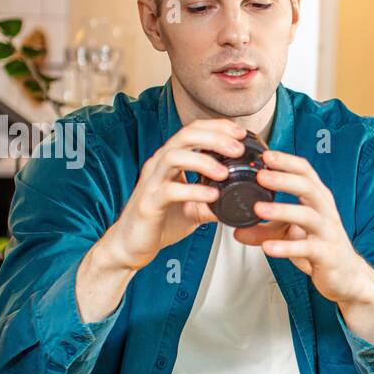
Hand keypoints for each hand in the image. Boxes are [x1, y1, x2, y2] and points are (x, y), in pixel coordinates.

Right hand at [101, 119, 242, 270]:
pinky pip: (170, 191)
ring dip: (203, 161)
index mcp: (170, 161)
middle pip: (184, 136)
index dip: (217, 127)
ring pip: (173, 157)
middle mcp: (159, 166)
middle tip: (238, 149)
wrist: (131, 245)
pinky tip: (212, 195)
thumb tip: (242, 201)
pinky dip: (194, 191)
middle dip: (214, 138)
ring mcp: (152, 182)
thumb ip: (215, 201)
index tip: (241, 133)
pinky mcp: (148, 203)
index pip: (193, 131)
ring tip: (225, 172)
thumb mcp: (195, 209)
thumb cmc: (158, 222)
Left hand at [235, 150, 373, 313]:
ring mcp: (327, 232)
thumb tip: (237, 232)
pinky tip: (267, 248)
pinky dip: (285, 247)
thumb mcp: (291, 234)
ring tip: (258, 209)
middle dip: (284, 179)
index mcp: (319, 200)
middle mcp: (325, 212)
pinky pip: (306, 248)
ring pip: (307, 216)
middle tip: (260, 175)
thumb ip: (265, 231)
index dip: (287, 161)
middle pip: (308, 187)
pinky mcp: (326, 254)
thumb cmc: (320, 247)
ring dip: (282, 210)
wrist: (347, 275)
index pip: (306, 172)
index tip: (266, 155)